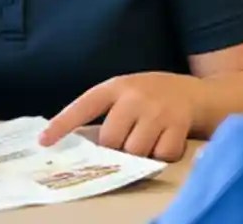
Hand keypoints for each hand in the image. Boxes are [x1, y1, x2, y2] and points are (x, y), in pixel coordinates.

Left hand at [38, 72, 199, 161]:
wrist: (198, 92)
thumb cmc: (154, 96)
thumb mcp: (127, 92)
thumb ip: (108, 111)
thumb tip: (84, 144)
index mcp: (116, 86)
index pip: (83, 106)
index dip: (62, 124)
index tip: (44, 141)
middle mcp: (135, 96)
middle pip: (111, 139)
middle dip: (116, 148)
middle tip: (127, 141)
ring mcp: (158, 109)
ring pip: (135, 151)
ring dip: (141, 153)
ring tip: (149, 138)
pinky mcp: (178, 123)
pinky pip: (161, 155)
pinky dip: (163, 155)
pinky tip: (167, 139)